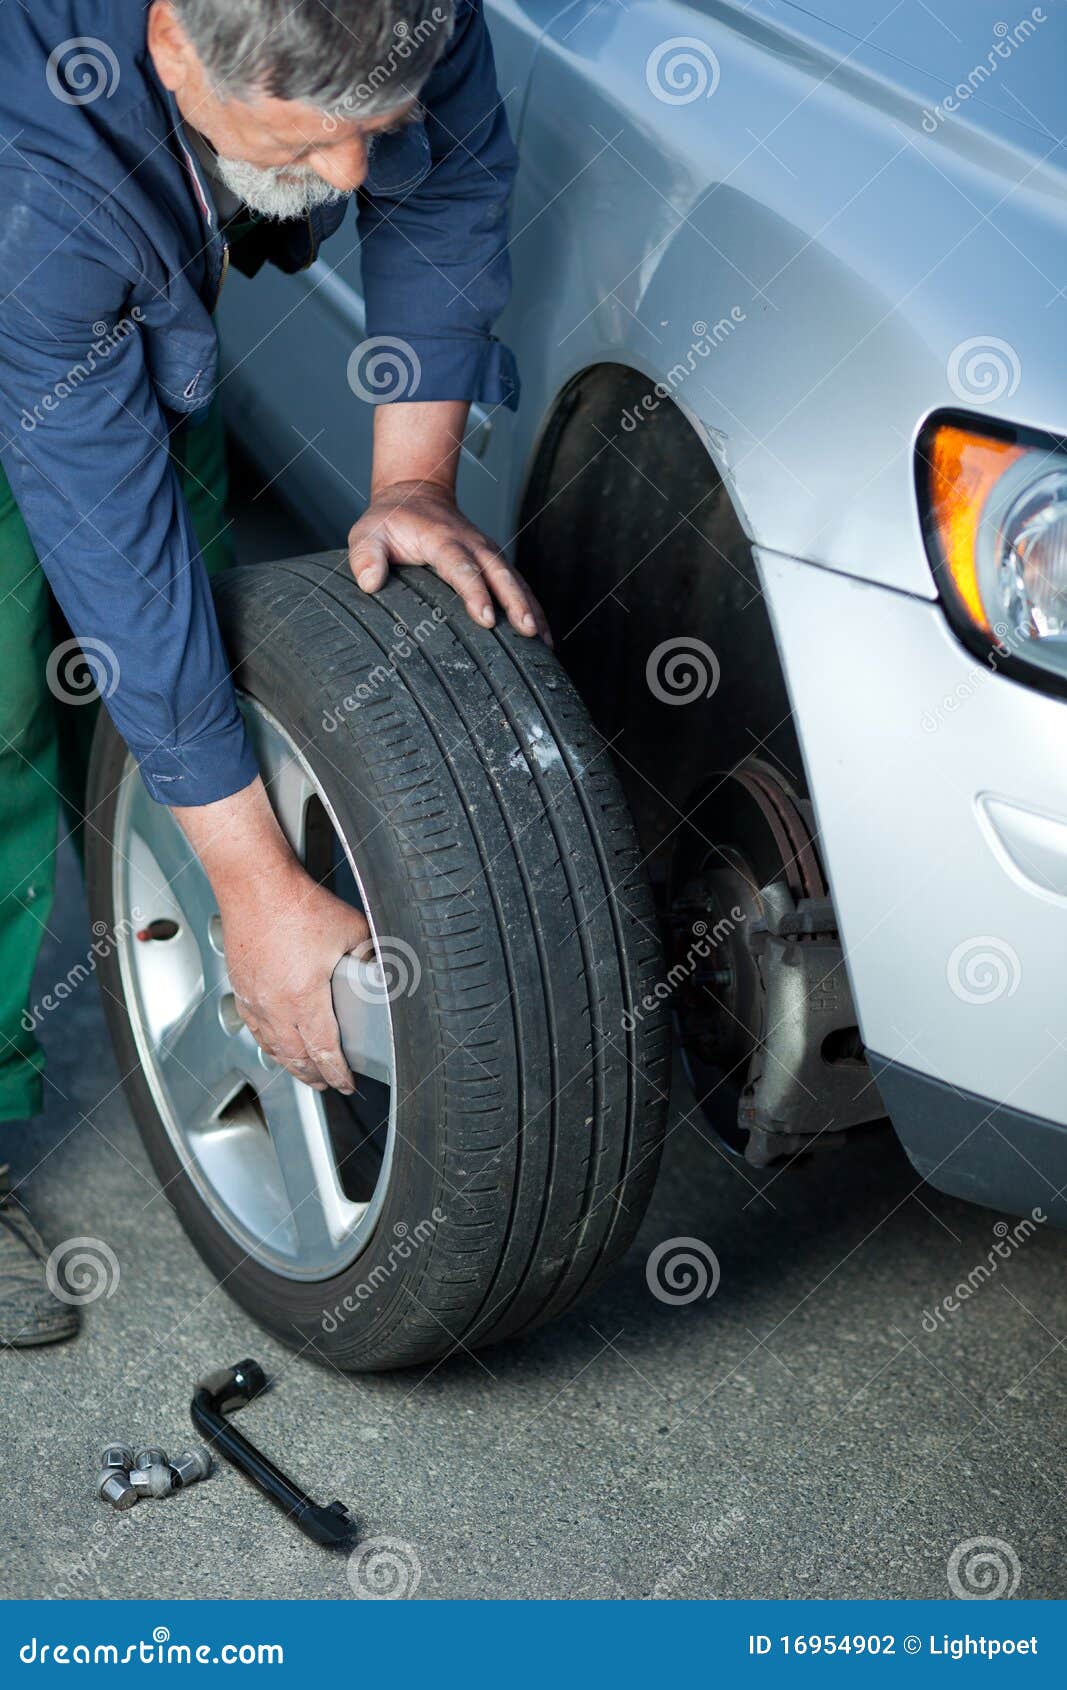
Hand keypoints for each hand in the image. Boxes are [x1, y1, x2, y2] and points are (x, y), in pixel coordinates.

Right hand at [218, 860, 370, 1093]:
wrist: (253, 882)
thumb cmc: (293, 902)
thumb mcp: (350, 930)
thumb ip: (369, 954)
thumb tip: (384, 968)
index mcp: (304, 998)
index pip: (324, 1051)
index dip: (337, 1072)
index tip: (346, 1083)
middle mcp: (275, 1005)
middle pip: (295, 1057)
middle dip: (314, 1076)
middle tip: (327, 1084)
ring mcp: (253, 996)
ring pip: (272, 1046)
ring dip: (290, 1064)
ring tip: (303, 1072)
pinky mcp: (240, 984)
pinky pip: (253, 1026)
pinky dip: (266, 1042)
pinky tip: (271, 1042)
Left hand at [348, 479, 551, 644]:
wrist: (415, 493)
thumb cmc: (389, 521)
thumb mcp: (367, 532)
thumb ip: (365, 555)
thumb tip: (369, 583)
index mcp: (441, 538)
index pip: (460, 566)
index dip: (474, 592)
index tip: (485, 618)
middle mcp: (471, 543)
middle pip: (499, 573)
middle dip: (516, 602)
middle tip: (528, 631)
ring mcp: (487, 551)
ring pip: (515, 580)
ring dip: (532, 609)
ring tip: (544, 643)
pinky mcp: (494, 561)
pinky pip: (518, 585)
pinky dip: (533, 607)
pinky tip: (543, 636)